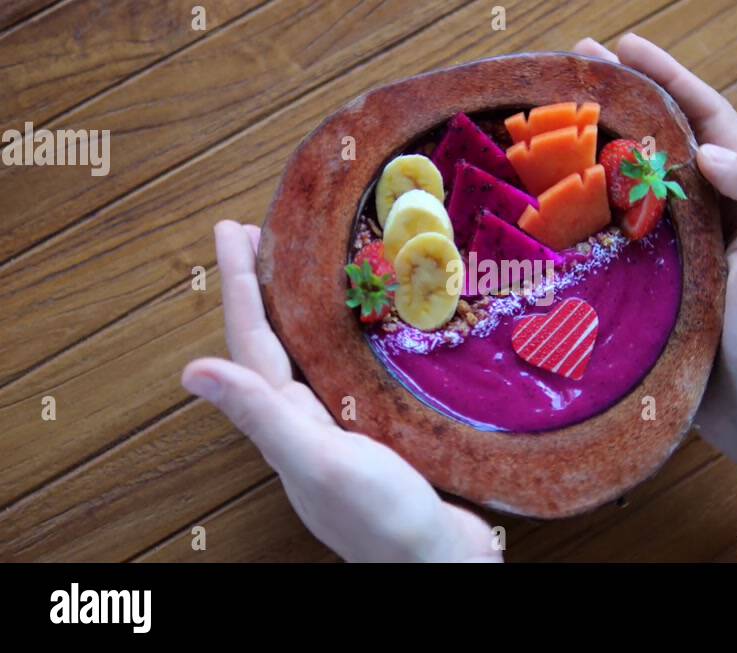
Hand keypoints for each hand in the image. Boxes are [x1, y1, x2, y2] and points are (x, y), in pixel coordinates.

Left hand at [181, 221, 500, 562]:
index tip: (231, 229)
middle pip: (273, 340)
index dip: (239, 283)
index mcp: (287, 420)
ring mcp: (342, 426)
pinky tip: (364, 328)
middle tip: (259, 235)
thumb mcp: (320, 462)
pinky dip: (346, 339)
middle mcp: (305, 419)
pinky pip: (349, 371)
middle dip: (261, 286)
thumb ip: (262, 416)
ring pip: (310, 354)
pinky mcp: (379, 431)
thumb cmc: (383, 516)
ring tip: (304, 267)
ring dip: (298, 309)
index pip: (252, 339)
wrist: (437, 560)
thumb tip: (191, 371)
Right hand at [577, 36, 736, 560]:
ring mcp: (674, 247)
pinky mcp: (650, 282)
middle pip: (660, 141)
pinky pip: (613, 236)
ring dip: (596, 148)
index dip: (666, 78)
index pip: (705, 118)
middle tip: (570, 70)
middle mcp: (706, 212)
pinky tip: (550, 201)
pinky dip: (585, 212)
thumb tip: (711, 149)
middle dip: (621, 100)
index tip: (623, 47)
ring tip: (551, 122)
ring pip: (630, 183)